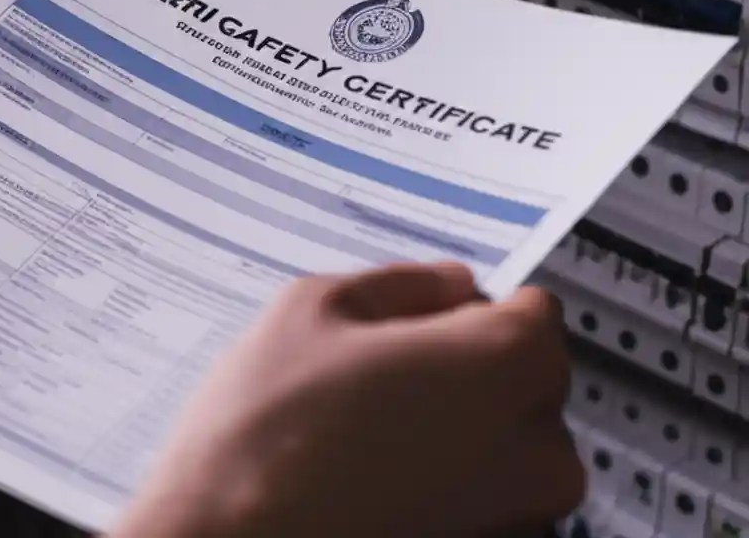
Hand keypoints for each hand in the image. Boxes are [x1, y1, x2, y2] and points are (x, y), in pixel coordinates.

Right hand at [113, 264, 581, 537]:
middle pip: (527, 381)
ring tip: (365, 432)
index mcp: (505, 362)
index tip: (422, 321)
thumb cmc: (264, 436)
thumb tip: (447, 286)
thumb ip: (400, 284)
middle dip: (467, 369)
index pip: (533, 312)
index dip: (467, 311)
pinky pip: (481, 498)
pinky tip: (370, 476)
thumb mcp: (312, 308)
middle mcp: (536, 445)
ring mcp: (517, 514)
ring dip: (455, 429)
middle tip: (377, 375)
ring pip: (506, 445)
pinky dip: (440, 481)